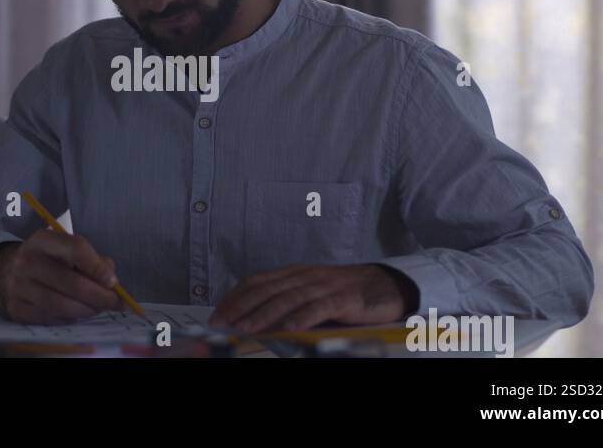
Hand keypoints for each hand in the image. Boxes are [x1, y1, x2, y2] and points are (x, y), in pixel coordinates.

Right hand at [0, 228, 124, 323]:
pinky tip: (77, 314)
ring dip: (86, 310)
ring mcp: (19, 286)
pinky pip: (50, 318)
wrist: (4, 271)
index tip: (113, 282)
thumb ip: (91, 259)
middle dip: (98, 296)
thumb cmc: (46, 259)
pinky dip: (69, 318)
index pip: (76, 249)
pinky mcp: (16, 308)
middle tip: (114, 302)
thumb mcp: (64, 248)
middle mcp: (27, 261)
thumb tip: (110, 281)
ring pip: (61, 305)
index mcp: (42, 240)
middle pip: (71, 282)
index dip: (98, 267)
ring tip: (97, 309)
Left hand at [208, 264, 418, 332]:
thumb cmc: (344, 294)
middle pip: (266, 289)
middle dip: (241, 307)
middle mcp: (304, 276)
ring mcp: (324, 285)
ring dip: (264, 313)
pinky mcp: (344, 298)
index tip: (217, 314)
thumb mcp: (310, 293)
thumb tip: (254, 322)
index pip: (256, 281)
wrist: (385, 285)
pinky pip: (319, 307)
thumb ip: (286, 302)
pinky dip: (302, 318)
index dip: (235, 297)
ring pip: (288, 297)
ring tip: (246, 328)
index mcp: (293, 273)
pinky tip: (289, 329)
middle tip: (222, 324)